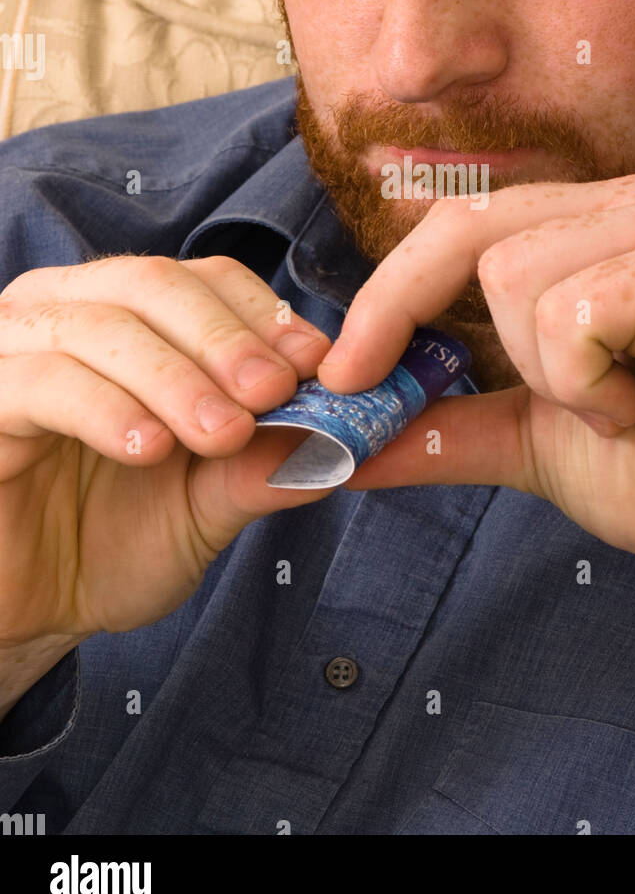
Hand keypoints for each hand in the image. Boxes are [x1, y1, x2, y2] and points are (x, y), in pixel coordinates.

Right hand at [0, 255, 332, 645]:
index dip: (263, 314)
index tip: (315, 363)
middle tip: (274, 393)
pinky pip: (43, 381)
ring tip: (223, 432)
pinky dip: (106, 407)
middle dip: (227, 338)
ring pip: (102, 323)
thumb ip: (262, 467)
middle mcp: (67, 312)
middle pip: (156, 283)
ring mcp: (15, 349)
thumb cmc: (112, 543)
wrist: (28, 614)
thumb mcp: (206, 506)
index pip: (204, 279)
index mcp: (128, 317)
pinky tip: (149, 447)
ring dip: (175, 375)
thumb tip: (343, 440)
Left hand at [317, 174, 634, 564]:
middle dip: (399, 310)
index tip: (340, 369)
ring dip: (545, 375)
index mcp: (588, 227)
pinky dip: (585, 383)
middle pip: (464, 229)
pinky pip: (570, 314)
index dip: (388, 293)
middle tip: (364, 379)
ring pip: (511, 280)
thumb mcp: (533, 438)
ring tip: (614, 402)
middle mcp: (623, 202)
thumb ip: (448, 426)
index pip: (459, 227)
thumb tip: (349, 444)